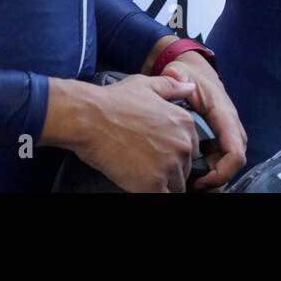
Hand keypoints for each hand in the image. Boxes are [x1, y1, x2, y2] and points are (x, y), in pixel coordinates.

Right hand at [40, 75, 197, 191]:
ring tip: (143, 172)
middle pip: (185, 167)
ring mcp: (169, 166)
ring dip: (163, 182)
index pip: (191, 147)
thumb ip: (171, 87)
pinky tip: (140, 183)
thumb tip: (189, 87)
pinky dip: (153, 191)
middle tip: (148, 162)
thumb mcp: (146, 85)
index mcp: (184, 122)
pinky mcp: (152, 185)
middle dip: (170, 168)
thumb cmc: (114, 102)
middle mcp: (182, 144)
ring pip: (176, 185)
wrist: (89, 119)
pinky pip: (163, 195)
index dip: (175, 151)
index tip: (159, 152)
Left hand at [162, 55, 247, 189]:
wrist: (194, 71)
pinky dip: (208, 171)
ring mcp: (226, 134)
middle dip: (216, 179)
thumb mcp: (181, 70)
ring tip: (188, 183)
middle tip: (190, 186)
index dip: (222, 172)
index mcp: (224, 115)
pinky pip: (219, 160)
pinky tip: (188, 174)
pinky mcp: (219, 138)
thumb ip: (176, 75)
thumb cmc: (189, 73)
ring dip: (212, 177)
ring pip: (227, 163)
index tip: (199, 180)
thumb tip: (173, 76)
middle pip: (233, 162)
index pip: (234, 152)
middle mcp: (230, 127)